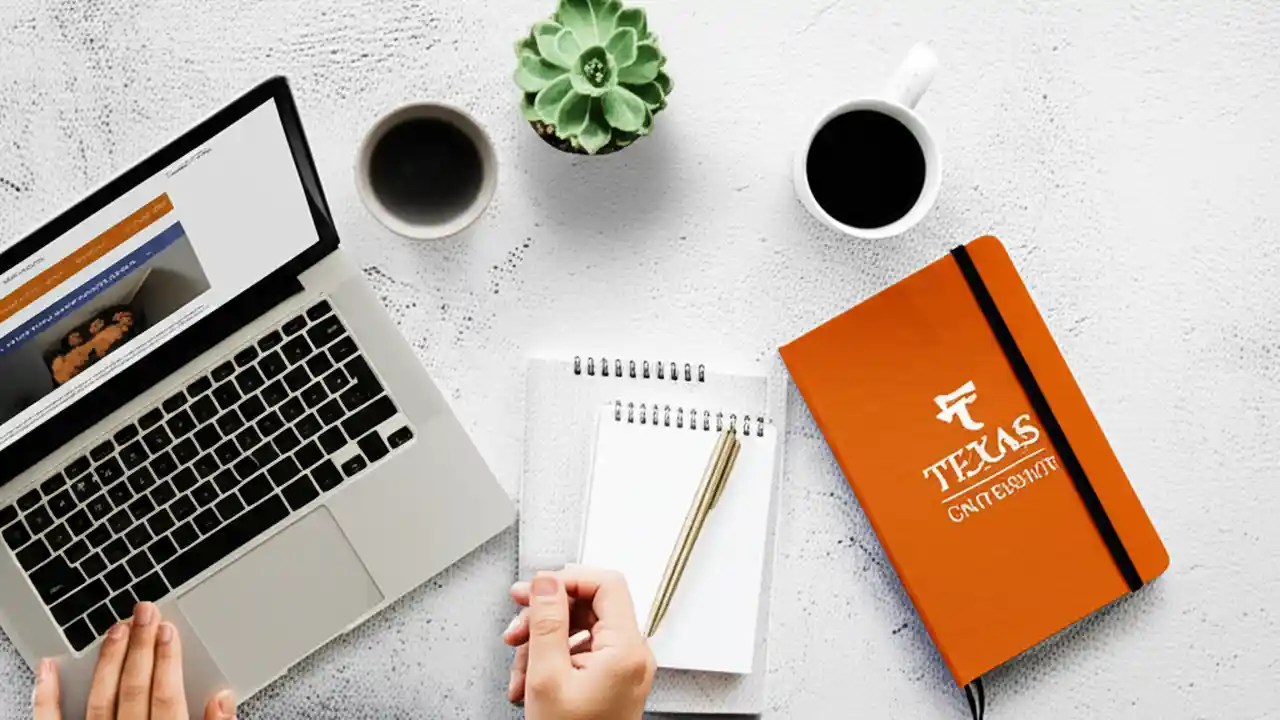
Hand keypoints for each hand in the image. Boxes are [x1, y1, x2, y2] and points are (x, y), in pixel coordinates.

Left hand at [32, 602, 235, 719]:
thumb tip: (223, 699)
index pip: (167, 697)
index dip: (169, 660)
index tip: (169, 630)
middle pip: (134, 689)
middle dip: (142, 646)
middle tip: (146, 611)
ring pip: (100, 699)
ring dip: (109, 661)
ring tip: (118, 627)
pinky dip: (46, 695)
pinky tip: (48, 667)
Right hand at [503, 567, 655, 719]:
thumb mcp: (547, 678)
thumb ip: (546, 623)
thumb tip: (546, 582)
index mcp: (626, 649)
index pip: (606, 584)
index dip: (567, 579)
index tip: (536, 588)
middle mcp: (633, 655)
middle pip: (589, 607)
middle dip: (546, 616)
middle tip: (517, 625)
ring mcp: (624, 670)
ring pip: (580, 631)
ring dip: (542, 643)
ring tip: (519, 667)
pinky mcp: (613, 682)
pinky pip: (582, 654)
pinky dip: (553, 661)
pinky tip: (529, 682)